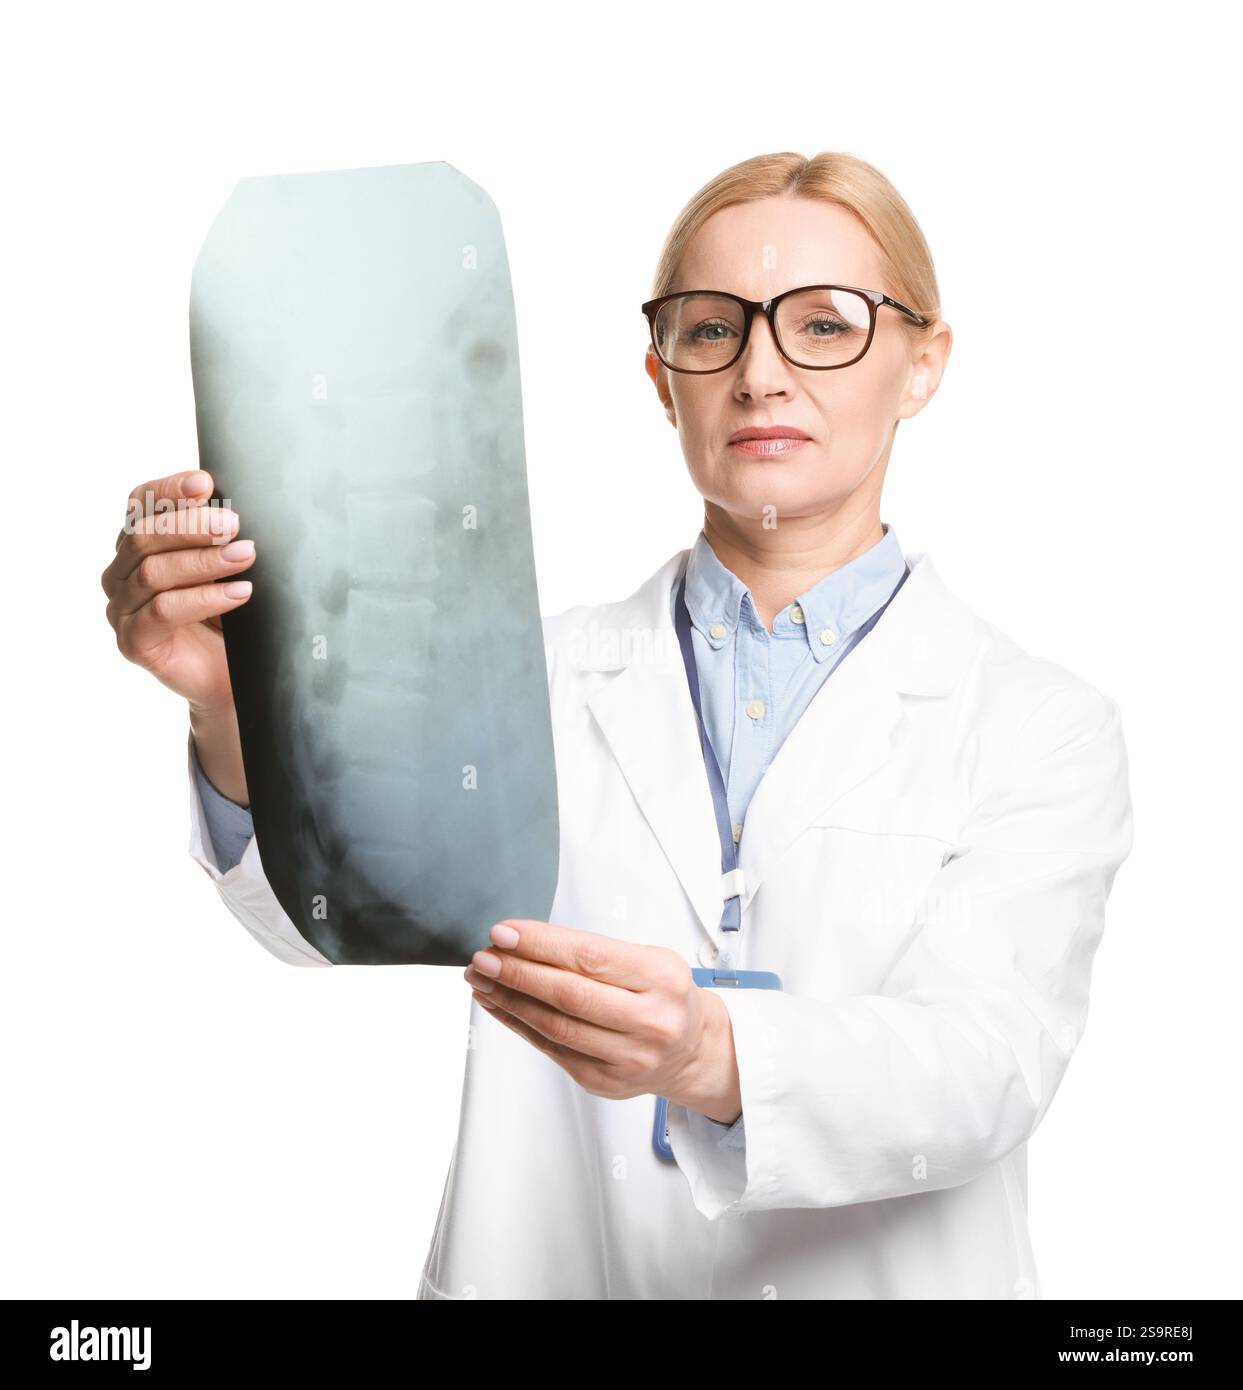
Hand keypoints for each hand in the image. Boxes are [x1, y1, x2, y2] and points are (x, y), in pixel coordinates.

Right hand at [102, 468, 255, 802]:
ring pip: (154, 572)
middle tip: (233, 524)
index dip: (169, 490)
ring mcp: (122, 608)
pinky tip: (239, 592)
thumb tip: (240, 503)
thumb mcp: (228, 567)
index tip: (205, 483)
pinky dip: (205, 598)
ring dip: (204, 561)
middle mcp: (122, 572)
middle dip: (191, 526)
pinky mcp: (134, 641)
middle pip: (144, 536)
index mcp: (138, 544)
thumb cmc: (230, 616)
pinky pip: (163, 611)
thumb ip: (222, 535)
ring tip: (246, 555)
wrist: (231, 676)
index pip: (140, 503)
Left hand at [463, 920, 741, 1124]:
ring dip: (510, 1000)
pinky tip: (499, 1004)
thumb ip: (594, 953)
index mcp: (661, 978)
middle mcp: (650, 1021)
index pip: (589, 956)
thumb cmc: (661, 995)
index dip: (540, 944)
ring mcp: (628, 1058)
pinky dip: (519, 1024)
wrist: (690, 1049)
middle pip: (569, 994)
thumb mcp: (647, 960)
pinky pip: (551, 1049)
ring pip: (555, 1026)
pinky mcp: (604, 1082)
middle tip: (484, 957)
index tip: (504, 933)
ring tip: (482, 979)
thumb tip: (522, 942)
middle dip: (517, 972)